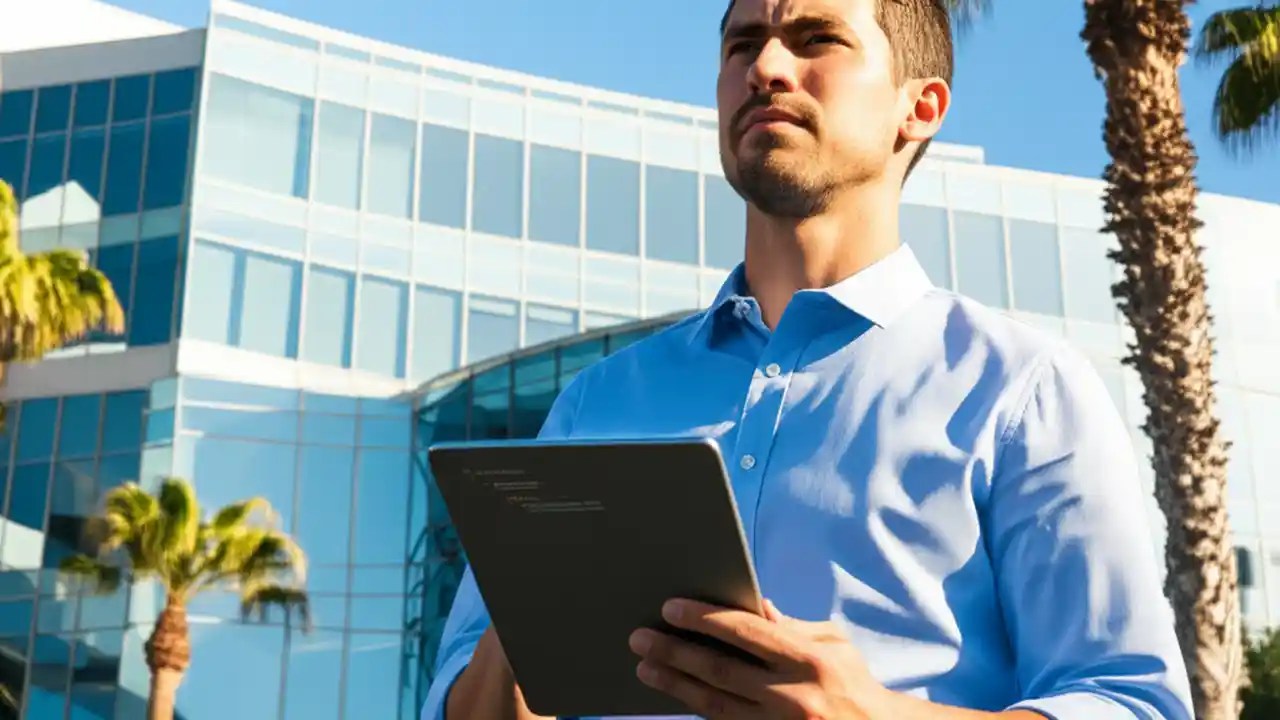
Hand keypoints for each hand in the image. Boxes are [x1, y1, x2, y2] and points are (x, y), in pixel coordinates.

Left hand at [628, 598, 890, 719]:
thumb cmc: (853, 682)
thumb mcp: (834, 644)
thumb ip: (790, 625)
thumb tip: (750, 604)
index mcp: (808, 660)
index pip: (745, 632)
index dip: (703, 618)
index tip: (670, 608)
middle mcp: (792, 695)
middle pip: (720, 670)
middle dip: (675, 651)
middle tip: (641, 637)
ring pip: (714, 703)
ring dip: (675, 684)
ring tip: (645, 667)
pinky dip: (697, 709)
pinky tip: (675, 694)